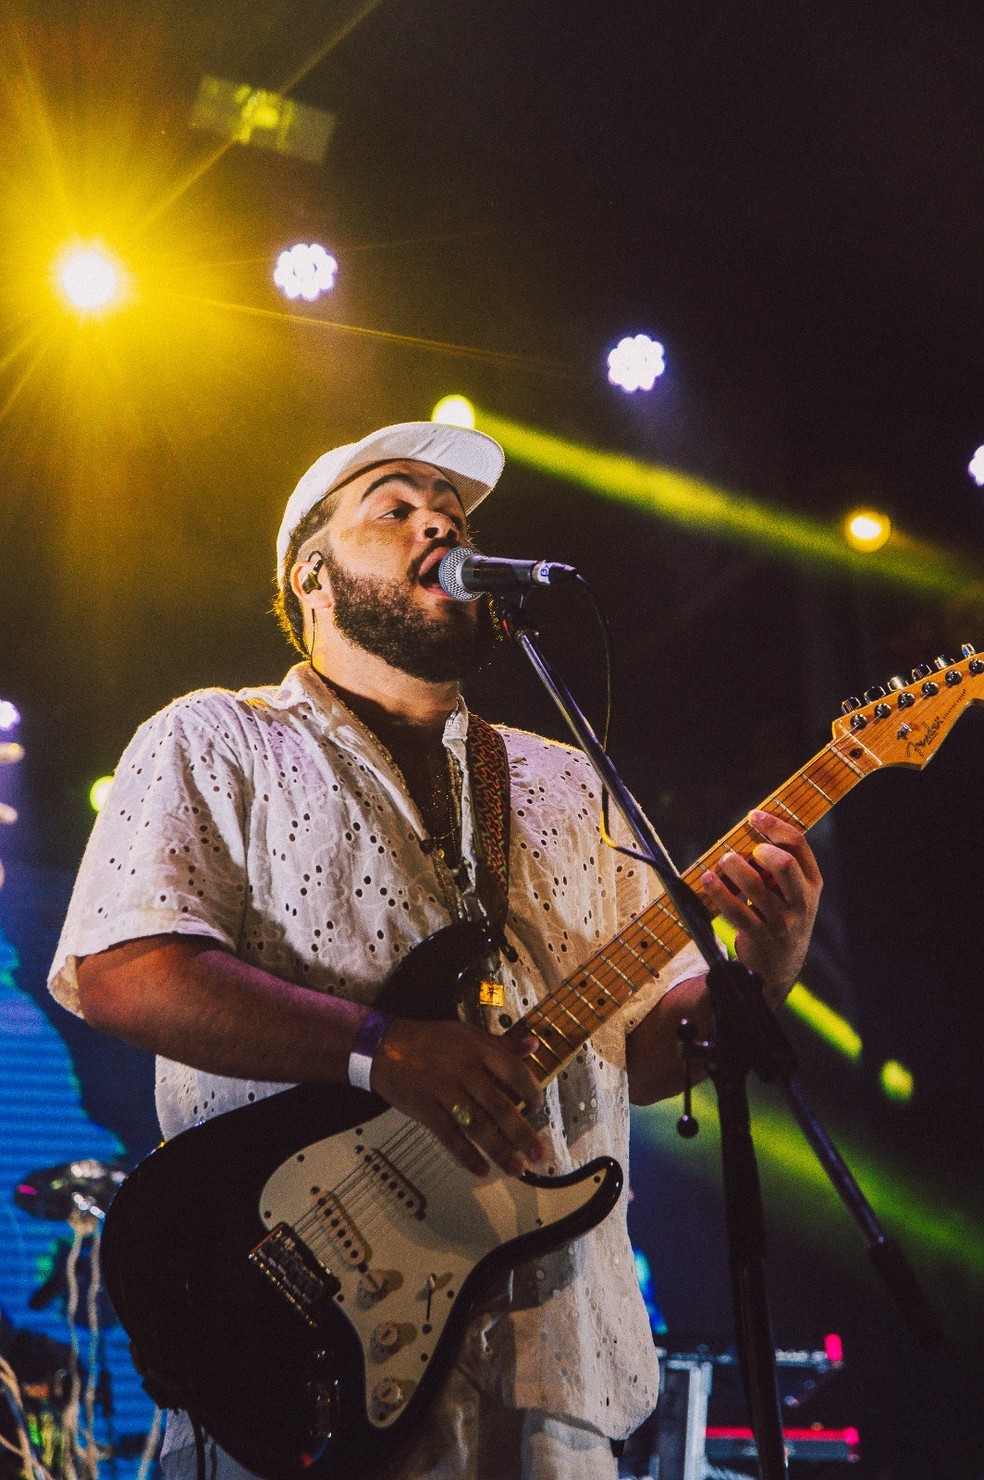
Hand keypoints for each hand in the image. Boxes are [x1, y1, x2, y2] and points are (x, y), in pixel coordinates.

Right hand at [369, 1017, 545, 1178]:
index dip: (530, 1091)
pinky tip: (481, 1169)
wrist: (383, 1045)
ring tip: (517, 1168)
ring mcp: (443, 1090)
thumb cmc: (430, 1040)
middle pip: (499, 1105)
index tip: (538, 1107)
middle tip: (538, 1154)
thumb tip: (533, 1046)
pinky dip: (466, 1154)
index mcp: (477, 1049)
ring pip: (477, 1125)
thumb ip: (501, 1044)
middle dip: (522, 1133)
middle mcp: (463, 1070)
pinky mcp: (424, 1108)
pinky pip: (449, 1135)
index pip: (513, 1071)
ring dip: (499, 1149)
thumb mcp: (467, 1034)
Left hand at [700, 809, 821, 1004]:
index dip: (774, 825)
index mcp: (812, 882)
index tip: (753, 815)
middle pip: (784, 864)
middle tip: (747, 853)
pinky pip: (736, 911)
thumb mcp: (793, 892)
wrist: (780, 965)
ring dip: (733, 868)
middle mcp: (802, 901)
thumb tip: (749, 834)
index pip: (798, 844)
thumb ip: (780, 866)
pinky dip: (718, 892)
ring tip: (724, 861)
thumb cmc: (782, 916)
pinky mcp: (761, 937)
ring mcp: (783, 921)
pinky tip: (707, 879)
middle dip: (760, 851)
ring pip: (754, 886)